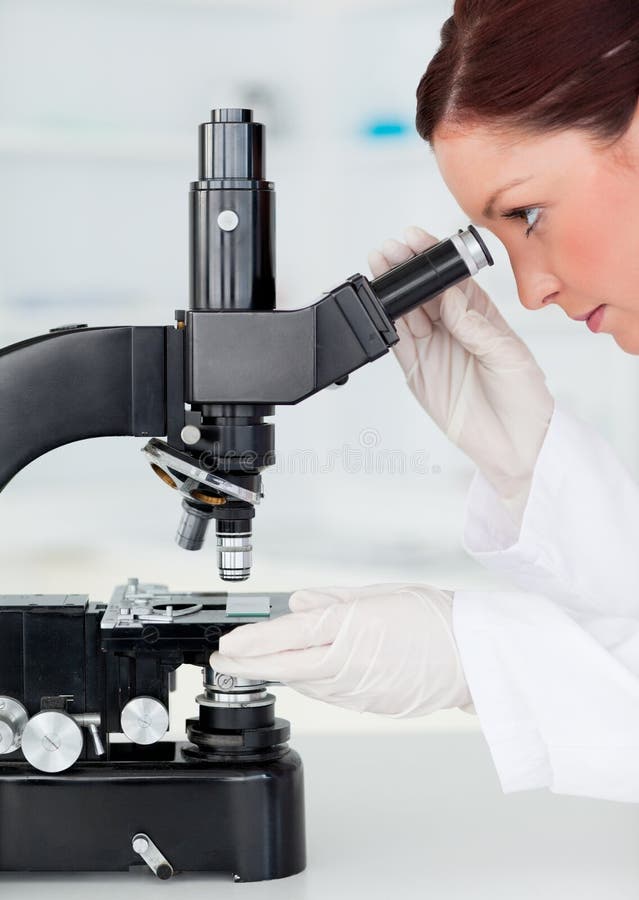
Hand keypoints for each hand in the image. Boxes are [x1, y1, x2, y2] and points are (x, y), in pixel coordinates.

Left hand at [210, 583, 471, 716]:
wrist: (474, 658)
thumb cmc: (436, 620)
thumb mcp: (383, 593)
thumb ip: (335, 600)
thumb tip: (299, 603)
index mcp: (354, 626)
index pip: (290, 635)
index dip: (254, 641)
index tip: (230, 641)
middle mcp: (351, 661)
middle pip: (287, 667)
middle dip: (248, 665)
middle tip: (223, 661)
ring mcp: (359, 689)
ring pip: (304, 684)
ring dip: (275, 674)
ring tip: (253, 664)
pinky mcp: (368, 705)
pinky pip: (327, 695)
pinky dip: (306, 683)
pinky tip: (296, 675)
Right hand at [369, 226, 553, 524]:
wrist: (516, 444)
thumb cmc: (524, 399)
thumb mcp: (509, 355)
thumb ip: (476, 326)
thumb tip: (450, 300)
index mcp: (481, 316)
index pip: (452, 279)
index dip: (433, 258)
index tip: (418, 240)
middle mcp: (454, 329)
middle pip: (423, 292)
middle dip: (406, 268)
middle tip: (390, 250)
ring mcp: (434, 350)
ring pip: (406, 313)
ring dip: (391, 291)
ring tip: (379, 268)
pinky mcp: (418, 373)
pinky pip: (397, 344)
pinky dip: (386, 325)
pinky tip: (379, 305)